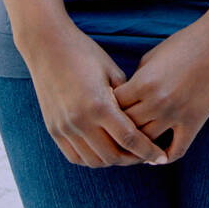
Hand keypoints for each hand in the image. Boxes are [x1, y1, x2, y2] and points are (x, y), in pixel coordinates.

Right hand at [20, 23, 170, 168]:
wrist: (47, 46)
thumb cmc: (85, 53)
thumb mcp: (112, 72)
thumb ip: (127, 98)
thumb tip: (142, 119)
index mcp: (99, 105)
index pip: (130, 139)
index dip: (148, 151)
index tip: (161, 158)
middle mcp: (80, 121)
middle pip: (113, 155)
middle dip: (133, 159)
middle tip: (146, 155)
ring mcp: (64, 128)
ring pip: (94, 161)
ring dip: (113, 160)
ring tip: (126, 153)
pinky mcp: (53, 130)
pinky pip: (75, 157)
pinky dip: (92, 158)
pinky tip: (104, 150)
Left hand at [112, 15, 208, 163]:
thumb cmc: (185, 42)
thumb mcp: (152, 57)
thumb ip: (136, 79)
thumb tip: (127, 98)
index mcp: (143, 83)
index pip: (113, 107)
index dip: (108, 110)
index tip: (107, 111)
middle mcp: (157, 102)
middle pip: (126, 128)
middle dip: (118, 130)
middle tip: (114, 135)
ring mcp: (176, 114)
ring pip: (146, 142)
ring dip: (138, 146)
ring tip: (131, 148)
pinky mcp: (194, 122)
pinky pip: (175, 151)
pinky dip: (163, 158)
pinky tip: (156, 157)